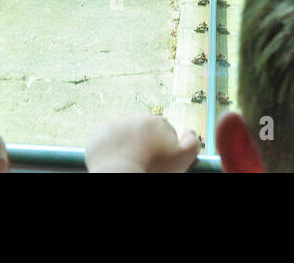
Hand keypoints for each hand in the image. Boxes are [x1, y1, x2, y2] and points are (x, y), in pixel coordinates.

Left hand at [85, 115, 201, 172]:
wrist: (120, 176)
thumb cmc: (153, 170)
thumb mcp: (183, 159)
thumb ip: (192, 143)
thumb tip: (190, 132)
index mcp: (157, 122)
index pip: (163, 131)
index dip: (162, 147)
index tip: (157, 160)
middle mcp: (137, 117)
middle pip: (144, 131)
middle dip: (144, 143)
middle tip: (142, 162)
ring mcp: (117, 123)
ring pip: (126, 133)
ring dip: (128, 144)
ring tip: (128, 162)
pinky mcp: (100, 131)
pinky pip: (108, 137)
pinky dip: (111, 146)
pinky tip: (115, 159)